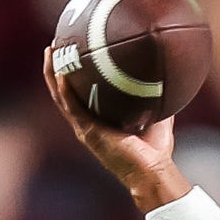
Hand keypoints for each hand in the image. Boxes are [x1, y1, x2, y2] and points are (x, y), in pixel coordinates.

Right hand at [42, 46, 185, 203]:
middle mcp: (86, 125)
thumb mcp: (158, 119)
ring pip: (60, 96)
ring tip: (50, 51)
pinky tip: (60, 72)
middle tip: (53, 46)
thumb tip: (169, 80)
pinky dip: (64, 89)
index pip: (78, 96)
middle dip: (55, 68)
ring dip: (52, 73)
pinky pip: (72, 107)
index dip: (71, 77)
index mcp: (97, 122)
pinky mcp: (88, 133)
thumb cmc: (156, 152)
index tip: (70, 54)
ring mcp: (85, 129)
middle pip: (62, 92)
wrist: (153, 172)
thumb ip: (158, 101)